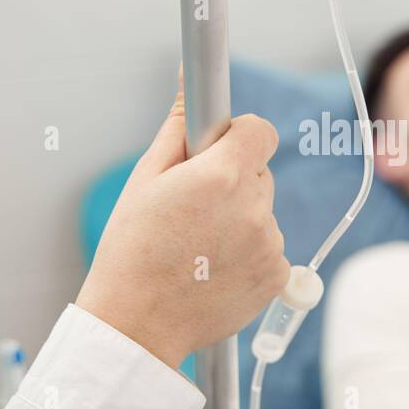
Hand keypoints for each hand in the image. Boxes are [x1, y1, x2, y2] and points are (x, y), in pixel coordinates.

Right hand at [76, 77, 289, 367]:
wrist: (138, 325)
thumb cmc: (132, 251)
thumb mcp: (145, 180)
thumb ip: (179, 129)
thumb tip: (191, 83)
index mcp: (222, 175)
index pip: (260, 131)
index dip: (239, 137)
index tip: (219, 150)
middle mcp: (254, 207)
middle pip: (259, 173)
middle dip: (233, 181)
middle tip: (192, 210)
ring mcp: (270, 244)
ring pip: (263, 212)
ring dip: (240, 219)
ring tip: (196, 247)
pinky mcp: (277, 276)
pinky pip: (270, 248)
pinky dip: (249, 253)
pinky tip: (212, 269)